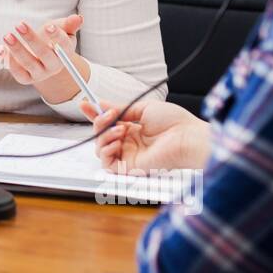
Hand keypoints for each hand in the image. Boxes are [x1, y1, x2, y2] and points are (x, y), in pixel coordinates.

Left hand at [0, 14, 86, 104]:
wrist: (41, 56)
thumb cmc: (51, 39)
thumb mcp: (61, 29)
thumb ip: (68, 24)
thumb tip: (78, 18)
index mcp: (65, 53)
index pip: (64, 46)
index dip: (58, 37)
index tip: (49, 26)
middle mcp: (54, 66)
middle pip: (45, 54)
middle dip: (32, 39)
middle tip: (19, 25)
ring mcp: (40, 73)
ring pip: (29, 63)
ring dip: (17, 49)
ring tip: (7, 36)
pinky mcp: (26, 78)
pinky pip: (18, 73)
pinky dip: (9, 61)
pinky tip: (2, 49)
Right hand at [82, 100, 210, 173]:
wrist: (187, 137)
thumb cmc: (174, 123)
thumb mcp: (143, 107)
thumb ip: (120, 108)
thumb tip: (101, 103)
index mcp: (133, 129)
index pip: (108, 123)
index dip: (95, 114)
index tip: (84, 104)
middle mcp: (129, 143)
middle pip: (100, 135)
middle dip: (98, 122)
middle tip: (108, 115)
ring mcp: (128, 156)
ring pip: (100, 148)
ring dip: (104, 135)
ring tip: (120, 129)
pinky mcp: (129, 168)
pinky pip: (106, 163)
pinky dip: (106, 150)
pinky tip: (118, 140)